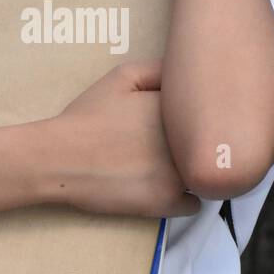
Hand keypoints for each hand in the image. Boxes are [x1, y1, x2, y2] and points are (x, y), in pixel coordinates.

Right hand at [44, 60, 200, 218]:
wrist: (60, 158)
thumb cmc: (89, 116)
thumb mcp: (122, 76)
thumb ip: (160, 69)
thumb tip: (189, 72)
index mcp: (179, 110)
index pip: (213, 113)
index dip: (200, 120)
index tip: (186, 124)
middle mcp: (186, 140)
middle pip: (213, 147)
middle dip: (199, 146)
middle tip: (174, 149)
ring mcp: (179, 174)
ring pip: (206, 176)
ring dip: (194, 174)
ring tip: (169, 171)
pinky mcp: (167, 202)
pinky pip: (194, 204)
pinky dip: (183, 200)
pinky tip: (163, 190)